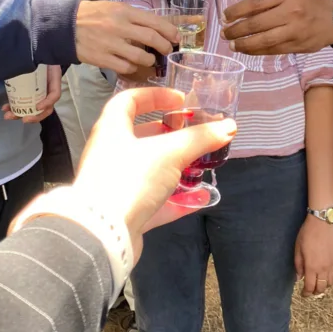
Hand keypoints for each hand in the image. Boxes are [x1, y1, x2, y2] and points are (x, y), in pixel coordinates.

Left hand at [2, 65, 61, 123]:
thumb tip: (40, 76)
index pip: (53, 97)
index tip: (38, 107)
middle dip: (30, 116)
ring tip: (7, 115)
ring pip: (28, 108)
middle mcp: (45, 92)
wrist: (41, 54)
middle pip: (40, 109)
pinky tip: (5, 107)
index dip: (47, 104)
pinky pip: (20, 102)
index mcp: (53, 84)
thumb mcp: (51, 62)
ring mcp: (35, 94)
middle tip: (22, 119)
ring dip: (18, 114)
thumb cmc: (47, 61)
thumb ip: (48, 65)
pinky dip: (13, 106)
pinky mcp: (25, 92)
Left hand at [73, 87, 234, 259]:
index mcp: (112, 130)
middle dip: (170, 135)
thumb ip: (200, 139)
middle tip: (194, 134)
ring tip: (201, 164)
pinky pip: (154, 200)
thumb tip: (229, 126)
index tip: (180, 101)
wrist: (103, 236)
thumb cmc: (130, 179)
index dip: (155, 96)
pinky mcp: (125, 212)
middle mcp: (110, 154)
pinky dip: (177, 198)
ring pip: (150, 169)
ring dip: (176, 167)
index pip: (129, 101)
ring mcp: (117, 184)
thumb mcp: (170, 153)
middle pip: (141, 136)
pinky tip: (200, 198)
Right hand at [75, 0, 177, 74]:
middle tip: (167, 51)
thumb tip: (157, 28)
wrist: (65, 26)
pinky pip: (126, 67)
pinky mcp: (102, 59)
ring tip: (150, 59)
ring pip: (140, 57)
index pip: (154, 21)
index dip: (169, 31)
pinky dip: (133, 68)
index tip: (176, 37)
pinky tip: (133, 64)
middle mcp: (119, 27)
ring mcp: (111, 44)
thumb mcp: (114, 8)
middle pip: (151, 39)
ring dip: (150, 60)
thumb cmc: (93, 15)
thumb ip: (134, 17)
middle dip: (164, 47)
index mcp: (124, 11)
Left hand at [223, 0, 332, 54]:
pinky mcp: (297, 46)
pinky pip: (272, 50)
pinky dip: (257, 51)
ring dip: (244, 44)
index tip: (225, 16)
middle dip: (236, 30)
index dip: (237, 11)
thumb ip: (267, 2)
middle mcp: (290, 12)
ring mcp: (294, 31)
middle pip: (257, 23)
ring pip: (263, 40)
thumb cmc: (306, 4)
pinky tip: (247, 50)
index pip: (255, 3)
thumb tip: (238, 14)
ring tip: (232, 45)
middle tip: (224, 34)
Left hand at [294, 215, 332, 296]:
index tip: (303, 294)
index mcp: (311, 267)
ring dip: (325, 285)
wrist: (323, 222)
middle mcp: (324, 269)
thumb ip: (298, 265)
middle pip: (321, 288)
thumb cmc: (307, 234)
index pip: (310, 287)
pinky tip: (330, 273)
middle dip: (315, 291)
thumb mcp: (298, 249)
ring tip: (319, 282)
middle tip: (311, 290)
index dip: (306, 293)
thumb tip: (298, 278)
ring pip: (331, 282)